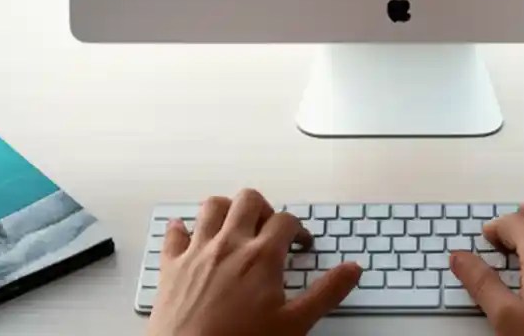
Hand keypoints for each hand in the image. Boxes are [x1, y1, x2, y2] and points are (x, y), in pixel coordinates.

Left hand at [146, 189, 360, 335]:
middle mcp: (229, 244)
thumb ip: (326, 293)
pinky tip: (187, 233)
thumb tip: (353, 269)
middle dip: (263, 208)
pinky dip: (181, 228)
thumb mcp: (294, 324)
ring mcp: (197, 252)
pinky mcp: (171, 265)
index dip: (298, 229)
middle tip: (269, 228)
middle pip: (249, 200)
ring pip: (212, 206)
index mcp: (261, 256)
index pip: (286, 221)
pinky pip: (173, 233)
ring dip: (226, 209)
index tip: (301, 243)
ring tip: (235, 225)